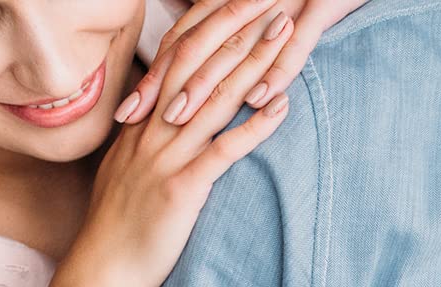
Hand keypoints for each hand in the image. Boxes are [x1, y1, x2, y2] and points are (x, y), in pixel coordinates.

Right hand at [63, 0, 294, 286]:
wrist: (102, 270)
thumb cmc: (121, 229)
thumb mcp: (129, 173)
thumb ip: (148, 145)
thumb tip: (166, 129)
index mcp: (143, 122)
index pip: (179, 58)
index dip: (209, 27)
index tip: (239, 5)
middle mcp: (153, 129)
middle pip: (201, 65)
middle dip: (237, 29)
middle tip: (272, 3)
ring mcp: (166, 156)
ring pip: (215, 98)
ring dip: (254, 63)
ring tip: (285, 36)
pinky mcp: (182, 188)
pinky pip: (223, 150)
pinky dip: (255, 126)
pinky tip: (281, 106)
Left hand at [118, 0, 372, 126]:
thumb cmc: (300, 0)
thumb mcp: (257, 21)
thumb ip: (228, 45)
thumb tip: (206, 78)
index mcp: (226, 11)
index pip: (181, 47)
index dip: (154, 78)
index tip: (128, 111)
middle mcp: (243, 11)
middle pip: (198, 50)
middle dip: (167, 88)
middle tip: (138, 121)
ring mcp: (276, 14)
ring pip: (234, 51)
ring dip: (207, 89)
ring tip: (182, 119)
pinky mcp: (312, 17)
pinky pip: (292, 52)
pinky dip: (276, 75)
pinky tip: (259, 101)